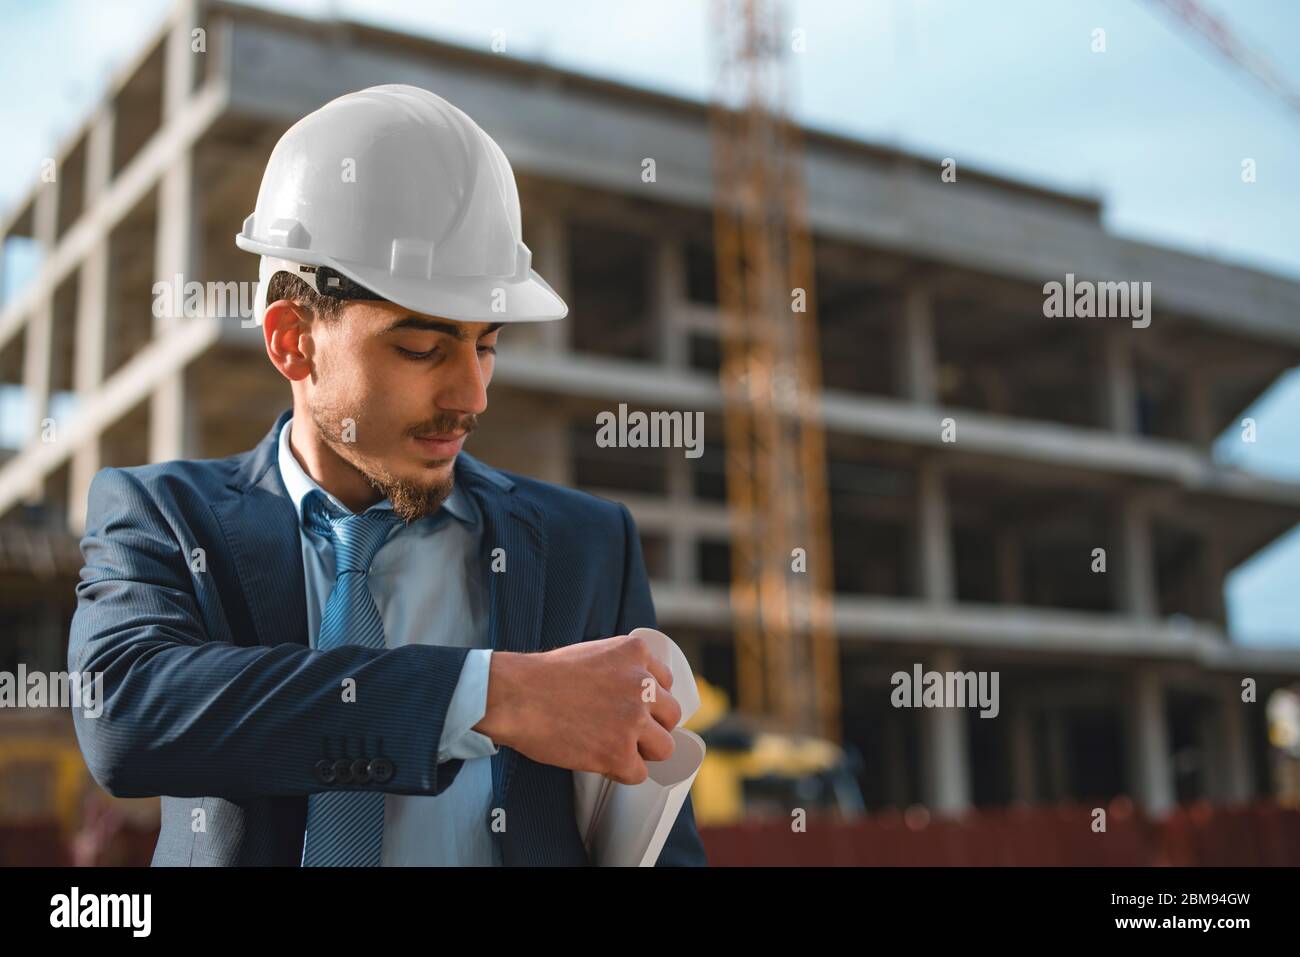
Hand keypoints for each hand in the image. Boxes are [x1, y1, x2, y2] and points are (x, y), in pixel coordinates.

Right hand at [473, 633, 680, 784]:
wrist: (516, 695)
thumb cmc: (542, 676)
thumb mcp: (592, 653)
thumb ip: (620, 667)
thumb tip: (632, 692)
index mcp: (636, 654)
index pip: (666, 683)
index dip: (651, 700)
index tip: (637, 709)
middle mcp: (642, 684)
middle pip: (671, 715)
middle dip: (652, 726)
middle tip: (627, 731)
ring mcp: (633, 719)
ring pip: (664, 747)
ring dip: (643, 751)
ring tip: (616, 749)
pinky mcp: (620, 752)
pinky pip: (639, 773)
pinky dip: (621, 772)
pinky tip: (601, 762)